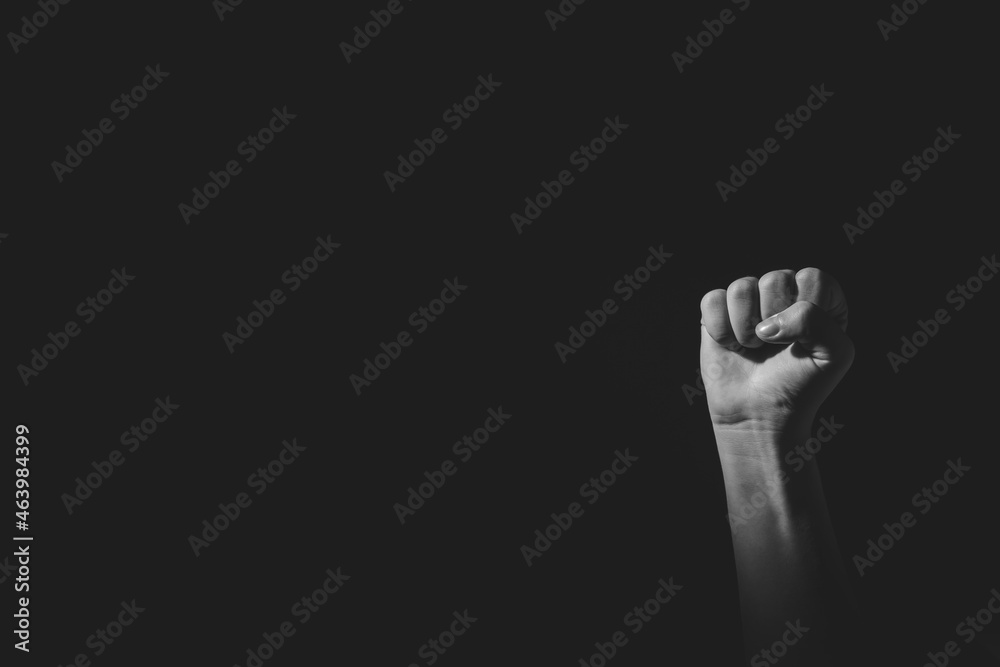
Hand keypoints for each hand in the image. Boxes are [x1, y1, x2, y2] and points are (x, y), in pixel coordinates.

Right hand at [699, 268, 853, 431]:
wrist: (759, 413)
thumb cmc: (800, 385)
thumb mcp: (834, 355)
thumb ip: (816, 322)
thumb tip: (766, 324)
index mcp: (819, 299)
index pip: (811, 278)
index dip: (805, 309)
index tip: (804, 341)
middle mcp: (784, 293)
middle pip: (775, 279)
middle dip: (774, 321)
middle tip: (775, 346)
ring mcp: (749, 301)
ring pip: (741, 288)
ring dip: (745, 328)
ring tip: (753, 347)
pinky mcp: (718, 311)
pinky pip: (713, 300)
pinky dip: (720, 330)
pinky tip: (732, 346)